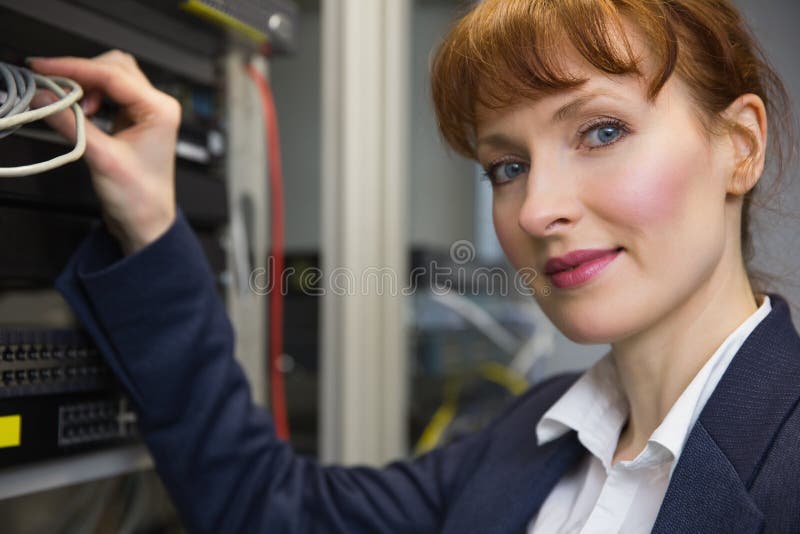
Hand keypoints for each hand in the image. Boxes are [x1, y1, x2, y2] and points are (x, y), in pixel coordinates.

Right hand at [28, 50, 180, 254]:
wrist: (146, 221)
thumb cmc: (138, 197)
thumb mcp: (101, 158)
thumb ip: (70, 124)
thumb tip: (44, 97)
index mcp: (160, 110)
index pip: (113, 75)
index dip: (74, 68)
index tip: (44, 68)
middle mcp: (157, 106)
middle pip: (113, 68)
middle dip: (81, 75)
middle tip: (52, 88)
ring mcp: (146, 112)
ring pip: (110, 78)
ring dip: (85, 85)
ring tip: (71, 107)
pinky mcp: (133, 120)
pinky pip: (108, 94)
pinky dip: (89, 96)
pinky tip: (79, 111)